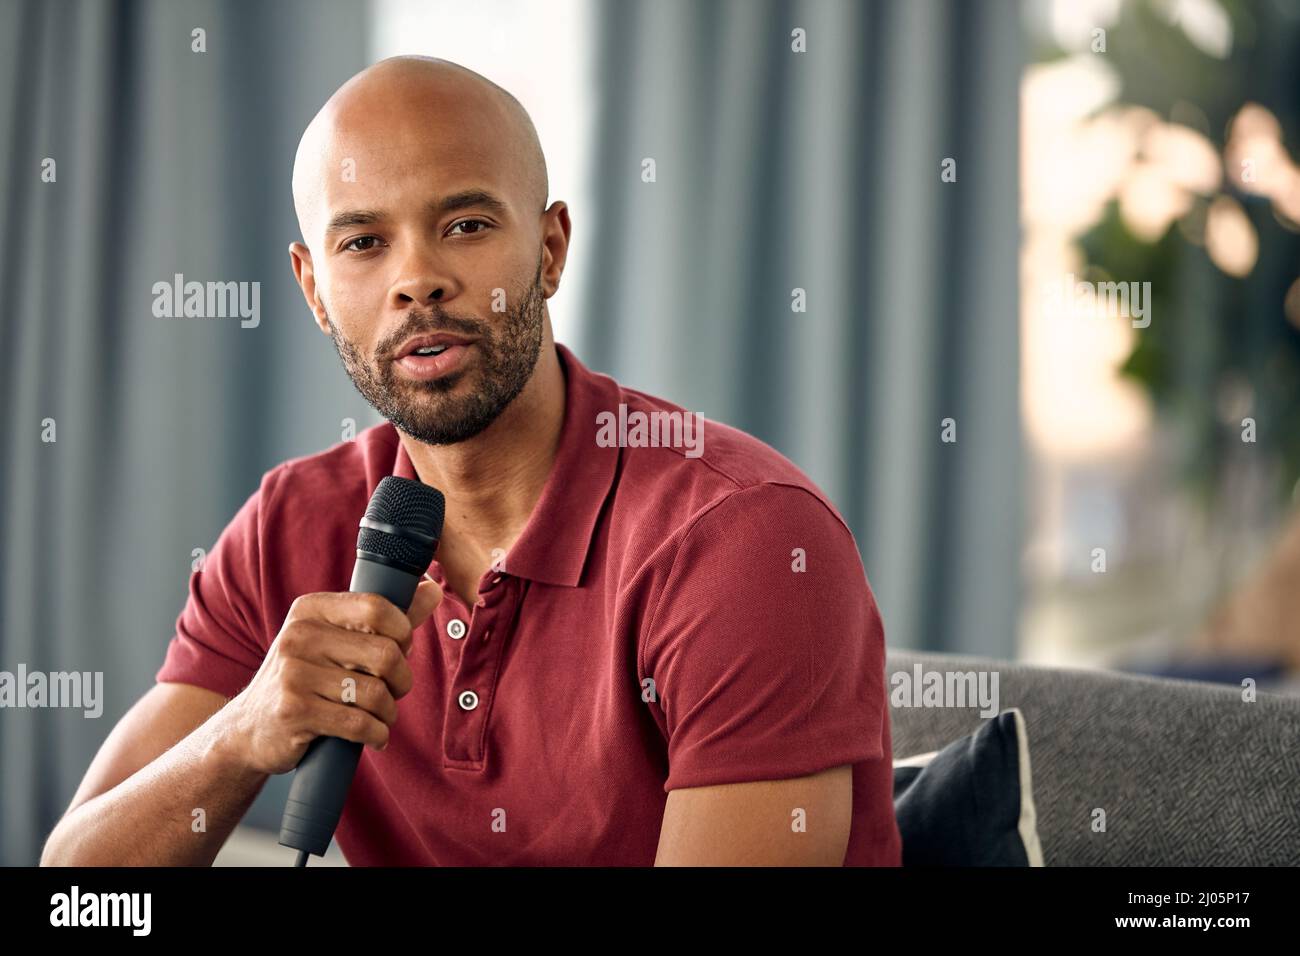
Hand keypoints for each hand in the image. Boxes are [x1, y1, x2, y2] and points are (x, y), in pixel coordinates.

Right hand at [216, 580, 441, 774]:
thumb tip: (432, 588)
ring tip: (380, 717)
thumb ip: (386, 618)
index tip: (400, 651)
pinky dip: (376, 734)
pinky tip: (373, 736)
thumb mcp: (336, 640)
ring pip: (375, 693)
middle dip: (401, 680)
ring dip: (388, 713)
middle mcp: (298, 636)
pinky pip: (358, 724)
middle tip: (393, 692)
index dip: (402, 633)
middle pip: (384, 654)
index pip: (378, 608)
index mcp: (311, 610)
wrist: (249, 729)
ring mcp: (293, 674)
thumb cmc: (306, 679)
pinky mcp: (293, 711)